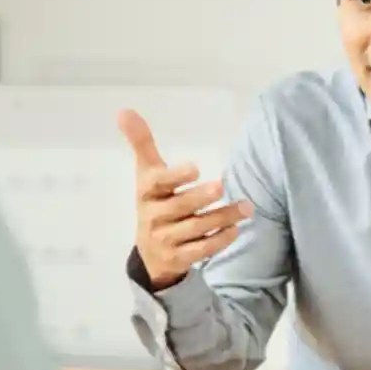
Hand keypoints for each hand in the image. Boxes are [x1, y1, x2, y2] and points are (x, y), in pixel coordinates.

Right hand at [119, 109, 252, 290]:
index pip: (158, 183)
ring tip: (246, 207)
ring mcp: (165, 240)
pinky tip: (236, 228)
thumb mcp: (147, 174)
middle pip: (180, 207)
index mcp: (147, 192)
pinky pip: (201, 250)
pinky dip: (219, 240)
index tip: (194, 168)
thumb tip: (124, 111)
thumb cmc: (155, 202)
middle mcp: (153, 217)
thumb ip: (141, 143)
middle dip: (201, 197)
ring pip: (196, 228)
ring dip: (222, 217)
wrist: (150, 252)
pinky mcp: (179, 258)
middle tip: (222, 186)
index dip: (175, 176)